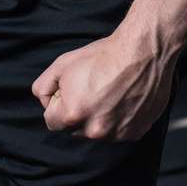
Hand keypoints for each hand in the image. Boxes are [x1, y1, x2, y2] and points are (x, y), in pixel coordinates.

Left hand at [31, 31, 174, 140]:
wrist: (143, 52)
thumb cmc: (102, 55)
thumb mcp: (62, 64)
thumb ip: (43, 87)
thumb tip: (45, 101)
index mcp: (72, 115)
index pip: (52, 121)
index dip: (59, 102)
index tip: (73, 88)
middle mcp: (94, 130)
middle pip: (74, 129)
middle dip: (79, 113)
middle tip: (93, 88)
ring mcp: (116, 134)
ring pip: (97, 132)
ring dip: (99, 118)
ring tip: (111, 92)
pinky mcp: (135, 133)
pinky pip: (119, 131)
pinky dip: (119, 120)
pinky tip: (125, 99)